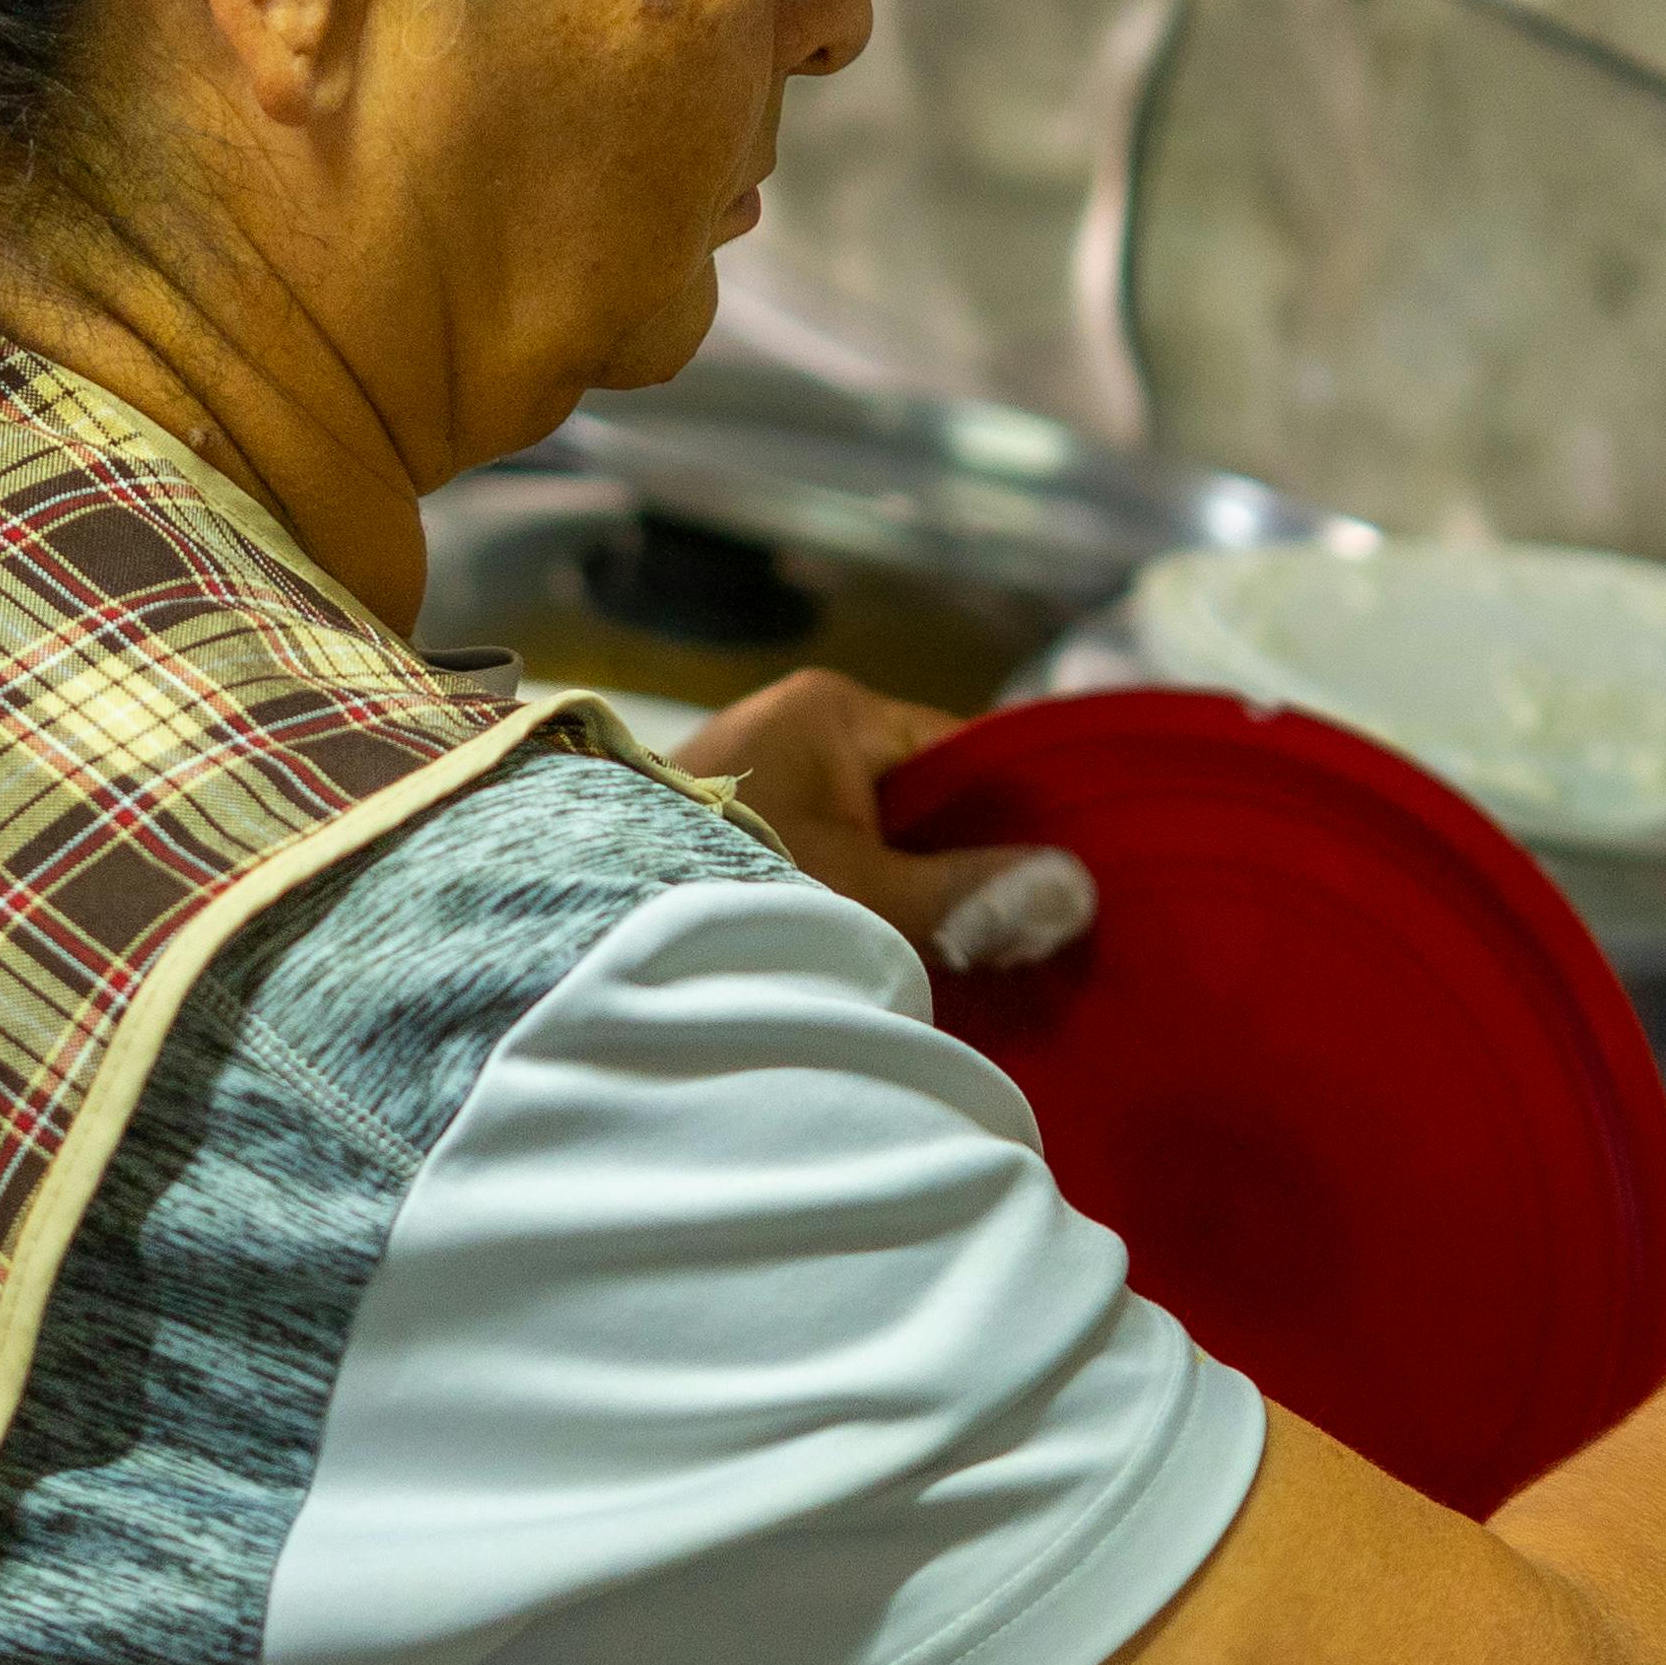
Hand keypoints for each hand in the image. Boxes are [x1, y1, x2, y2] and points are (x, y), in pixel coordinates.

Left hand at [672, 668, 1097, 970]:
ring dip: (909, 887)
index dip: (1017, 816)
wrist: (591, 931)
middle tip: (1021, 931)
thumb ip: (973, 895)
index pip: (962, 751)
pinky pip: (823, 856)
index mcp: (835, 712)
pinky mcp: (729, 828)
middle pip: (916, 795)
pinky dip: (857, 898)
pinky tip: (890, 951)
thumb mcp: (870, 899)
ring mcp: (759, 777)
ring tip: (966, 951)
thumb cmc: (737, 891)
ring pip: (870, 831)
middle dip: (962, 861)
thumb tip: (1074, 891)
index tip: (1062, 880)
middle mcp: (795, 726)